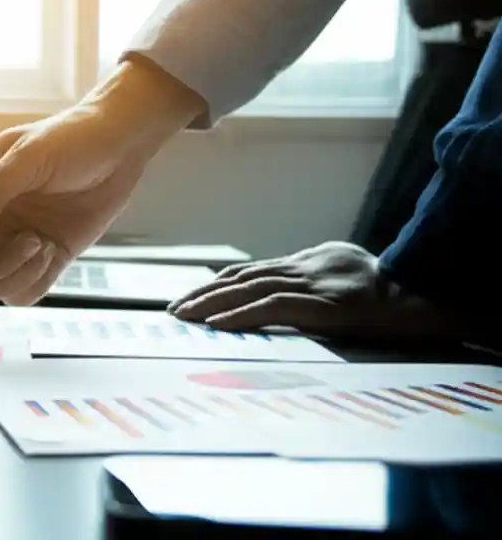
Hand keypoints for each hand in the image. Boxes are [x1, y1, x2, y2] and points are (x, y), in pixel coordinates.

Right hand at [0, 59, 204, 352]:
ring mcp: (12, 242)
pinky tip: (52, 252)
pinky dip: (34, 282)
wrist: (119, 146)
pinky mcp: (42, 259)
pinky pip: (23, 292)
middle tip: (26, 243)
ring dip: (16, 274)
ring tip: (42, 244)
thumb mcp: (27, 156)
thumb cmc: (70, 139)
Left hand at [167, 241, 454, 339]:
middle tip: (173, 310)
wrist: (412, 292)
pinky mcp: (318, 305)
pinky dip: (240, 315)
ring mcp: (307, 285)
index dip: (216, 284)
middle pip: (239, 278)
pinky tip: (217, 324)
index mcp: (302, 262)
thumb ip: (309, 277)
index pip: (248, 271)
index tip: (190, 296)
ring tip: (184, 317)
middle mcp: (299, 268)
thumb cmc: (379, 284)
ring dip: (210, 305)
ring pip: (247, 290)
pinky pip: (271, 309)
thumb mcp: (338, 270)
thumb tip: (282, 288)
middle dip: (202, 295)